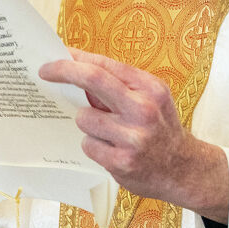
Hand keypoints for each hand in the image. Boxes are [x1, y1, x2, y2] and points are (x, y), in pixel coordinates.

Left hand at [38, 48, 227, 222]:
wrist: (183, 170)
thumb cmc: (160, 129)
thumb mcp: (151, 98)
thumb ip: (119, 85)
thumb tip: (77, 67)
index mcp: (150, 88)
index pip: (105, 65)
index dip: (75, 59)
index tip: (55, 57)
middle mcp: (143, 109)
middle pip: (93, 79)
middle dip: (63, 72)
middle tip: (45, 71)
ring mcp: (133, 137)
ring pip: (84, 118)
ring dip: (87, 123)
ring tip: (108, 132)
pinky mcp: (121, 161)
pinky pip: (88, 144)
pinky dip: (94, 145)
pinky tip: (112, 150)